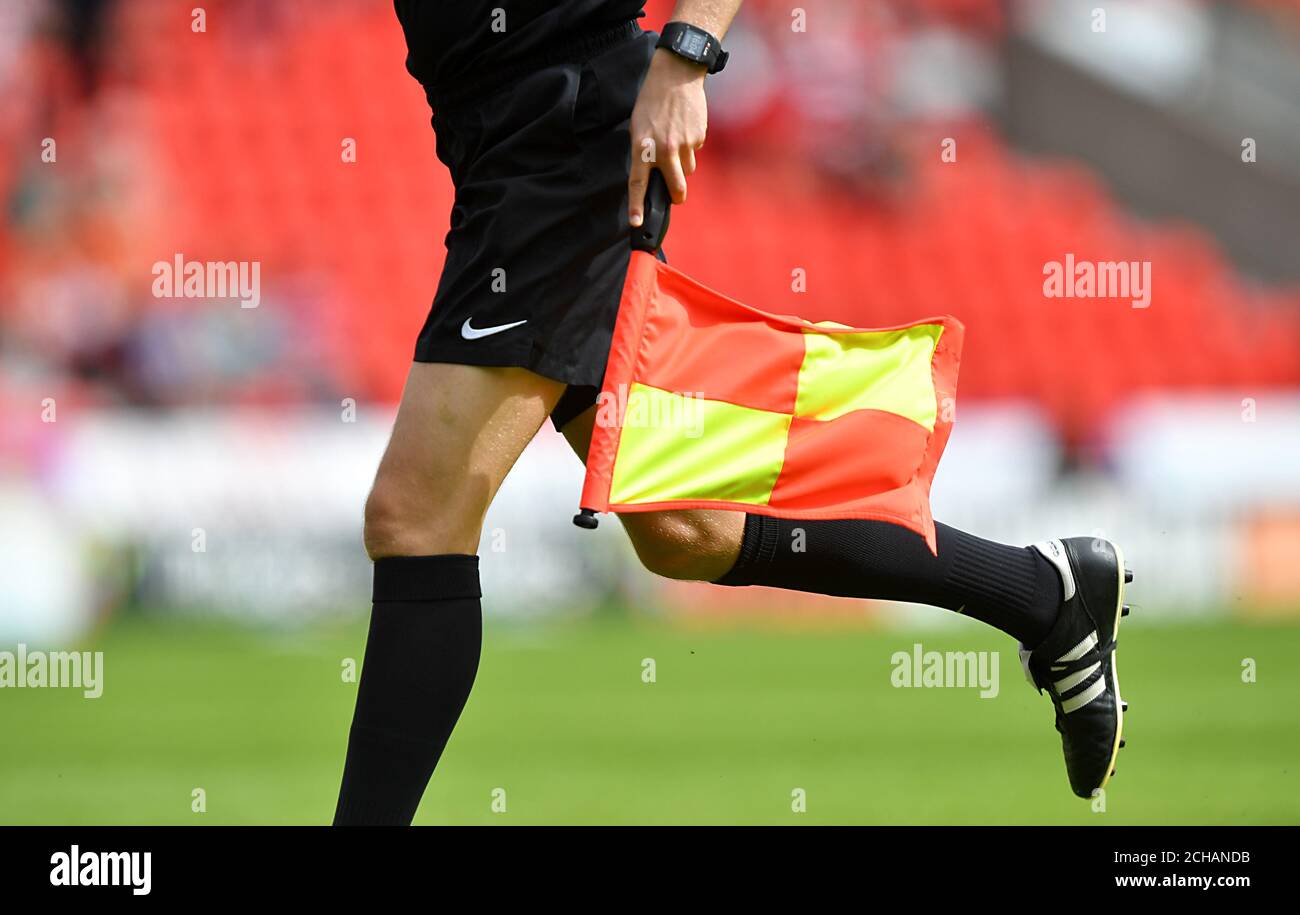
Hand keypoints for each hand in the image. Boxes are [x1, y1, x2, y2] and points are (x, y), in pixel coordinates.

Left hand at [627, 48, 707, 225]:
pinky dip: (691, 145)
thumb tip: (653, 176)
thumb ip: (643, 153)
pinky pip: (695, 151)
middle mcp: (664, 149)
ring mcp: (683, 144)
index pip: (638, 183)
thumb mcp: (638, 127)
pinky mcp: (698, 137)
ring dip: (683, 163)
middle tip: (676, 195)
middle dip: (677, 195)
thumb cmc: (652, 101)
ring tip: (676, 140)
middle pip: (676, 188)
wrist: (676, 75)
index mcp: (642, 147)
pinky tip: (685, 127)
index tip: (636, 223)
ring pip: (687, 170)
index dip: (637, 205)